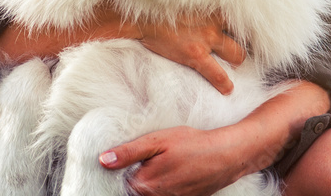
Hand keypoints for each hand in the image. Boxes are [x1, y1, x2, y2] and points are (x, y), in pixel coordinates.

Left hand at [98, 125, 251, 195]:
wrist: (227, 156)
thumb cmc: (192, 144)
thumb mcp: (157, 141)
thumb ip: (129, 152)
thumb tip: (103, 160)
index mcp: (145, 185)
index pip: (118, 184)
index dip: (117, 171)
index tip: (121, 160)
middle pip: (133, 190)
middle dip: (133, 176)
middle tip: (144, 158)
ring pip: (149, 193)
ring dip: (148, 180)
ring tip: (161, 162)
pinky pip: (164, 194)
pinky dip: (162, 185)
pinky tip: (170, 170)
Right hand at [136, 12, 246, 93]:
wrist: (142, 19)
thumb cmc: (161, 8)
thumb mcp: (186, 1)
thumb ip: (202, 6)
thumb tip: (204, 4)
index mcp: (212, 7)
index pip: (240, 16)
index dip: (245, 25)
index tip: (246, 30)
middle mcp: (214, 22)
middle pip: (244, 36)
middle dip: (244, 43)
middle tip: (241, 48)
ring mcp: (206, 39)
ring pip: (237, 54)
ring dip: (236, 60)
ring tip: (234, 65)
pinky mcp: (196, 55)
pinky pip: (218, 74)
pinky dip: (225, 84)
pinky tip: (227, 89)